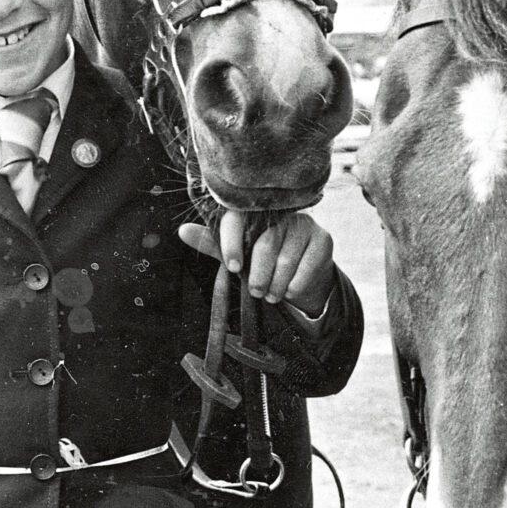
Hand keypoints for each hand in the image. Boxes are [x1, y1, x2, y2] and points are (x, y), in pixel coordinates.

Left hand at [179, 210, 335, 316]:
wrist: (306, 275)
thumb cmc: (268, 262)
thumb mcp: (240, 254)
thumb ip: (214, 244)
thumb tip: (182, 231)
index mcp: (259, 211)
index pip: (240, 219)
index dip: (232, 243)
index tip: (232, 268)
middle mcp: (283, 213)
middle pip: (266, 244)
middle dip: (258, 275)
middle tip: (256, 292)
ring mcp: (306, 224)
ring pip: (286, 260)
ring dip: (277, 285)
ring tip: (272, 296)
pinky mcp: (324, 240)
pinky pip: (306, 268)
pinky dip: (294, 286)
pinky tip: (290, 290)